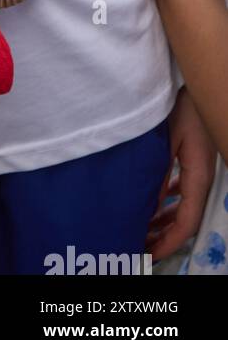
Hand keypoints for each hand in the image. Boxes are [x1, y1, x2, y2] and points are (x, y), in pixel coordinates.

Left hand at [146, 88, 216, 261]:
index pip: (186, 222)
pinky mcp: (192, 160)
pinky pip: (181, 190)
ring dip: (164, 219)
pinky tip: (152, 203)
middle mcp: (201, 179)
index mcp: (199, 178)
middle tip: (138, 245)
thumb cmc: (183, 108)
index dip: (169, 242)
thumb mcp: (169, 140)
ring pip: (183, 205)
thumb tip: (148, 204)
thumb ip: (159, 172)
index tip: (149, 255)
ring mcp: (197, 170)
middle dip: (163, 235)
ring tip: (141, 228)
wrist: (199, 84)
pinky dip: (166, 201)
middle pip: (184, 218)